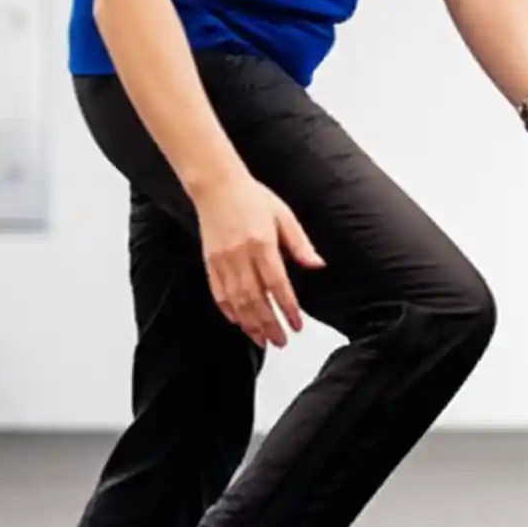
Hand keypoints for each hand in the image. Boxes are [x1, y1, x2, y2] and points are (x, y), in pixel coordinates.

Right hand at [193, 176, 325, 347]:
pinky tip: (239, 323)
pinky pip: (218, 293)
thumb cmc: (253, 197)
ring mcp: (222, 260)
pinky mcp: (209, 262)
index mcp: (261, 244)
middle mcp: (240, 255)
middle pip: (255, 299)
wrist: (216, 184)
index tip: (297, 325)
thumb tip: (317, 265)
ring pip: (236, 301)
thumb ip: (300, 244)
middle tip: (281, 342)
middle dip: (269, 325)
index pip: (277, 284)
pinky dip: (229, 311)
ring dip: (250, 324)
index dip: (287, 308)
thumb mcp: (284, 216)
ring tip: (263, 341)